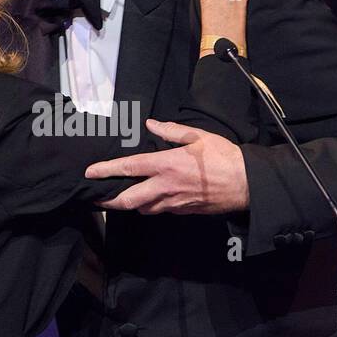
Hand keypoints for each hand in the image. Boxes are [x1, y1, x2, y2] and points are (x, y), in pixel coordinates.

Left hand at [85, 119, 249, 213]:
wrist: (246, 184)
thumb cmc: (223, 157)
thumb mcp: (198, 136)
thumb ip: (171, 131)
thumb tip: (151, 124)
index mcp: (166, 165)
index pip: (129, 168)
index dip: (107, 170)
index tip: (90, 172)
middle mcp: (165, 187)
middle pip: (128, 200)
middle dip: (109, 201)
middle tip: (97, 197)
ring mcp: (173, 203)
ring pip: (142, 209)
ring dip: (130, 205)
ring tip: (121, 198)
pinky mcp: (182, 212)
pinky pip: (159, 211)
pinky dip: (149, 207)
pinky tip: (148, 200)